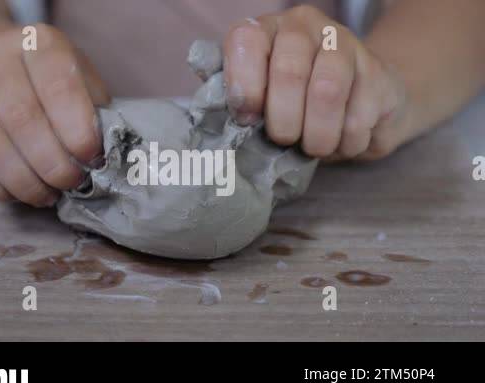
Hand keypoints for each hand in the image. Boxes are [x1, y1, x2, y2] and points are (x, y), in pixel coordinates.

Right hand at [0, 24, 109, 206]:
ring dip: (26, 180)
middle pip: (19, 117)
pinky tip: (27, 193)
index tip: (92, 156)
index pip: (57, 85)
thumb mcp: (86, 85)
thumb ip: (97, 115)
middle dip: (53, 161)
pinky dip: (2, 188)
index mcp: (37, 44)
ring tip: (52, 194)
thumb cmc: (59, 86)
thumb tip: (106, 160)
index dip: (76, 128)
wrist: (4, 76)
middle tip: (74, 181)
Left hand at [224, 5, 408, 160]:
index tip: (247, 118)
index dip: (244, 86)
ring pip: (327, 92)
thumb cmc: (295, 106)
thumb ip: (235, 104)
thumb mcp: (259, 103)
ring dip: (318, 136)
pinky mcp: (378, 71)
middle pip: (289, 72)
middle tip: (285, 140)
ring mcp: (345, 44)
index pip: (246, 41)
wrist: (357, 102)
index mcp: (264, 31)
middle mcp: (303, 27)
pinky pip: (359, 116)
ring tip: (315, 146)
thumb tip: (213, 123)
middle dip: (283, 122)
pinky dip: (347, 142)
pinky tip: (343, 140)